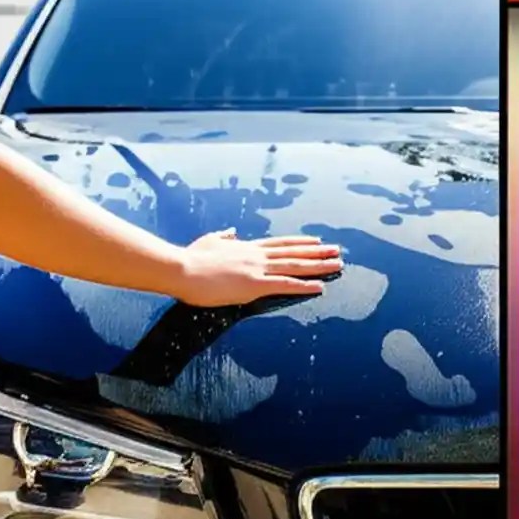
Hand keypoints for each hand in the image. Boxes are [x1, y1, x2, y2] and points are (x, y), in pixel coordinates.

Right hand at [173, 230, 342, 306]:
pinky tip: (320, 287)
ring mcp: (257, 269)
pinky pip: (285, 285)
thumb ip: (223, 237)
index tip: (316, 240)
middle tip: (337, 251)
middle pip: (294, 252)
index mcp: (247, 247)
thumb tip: (232, 231)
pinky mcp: (254, 284)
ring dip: (319, 266)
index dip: (300, 242)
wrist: (180, 268)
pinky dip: (304, 285)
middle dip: (317, 252)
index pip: (280, 243)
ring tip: (338, 264)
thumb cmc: (190, 258)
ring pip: (295, 266)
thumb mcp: (208, 241)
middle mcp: (257, 255)